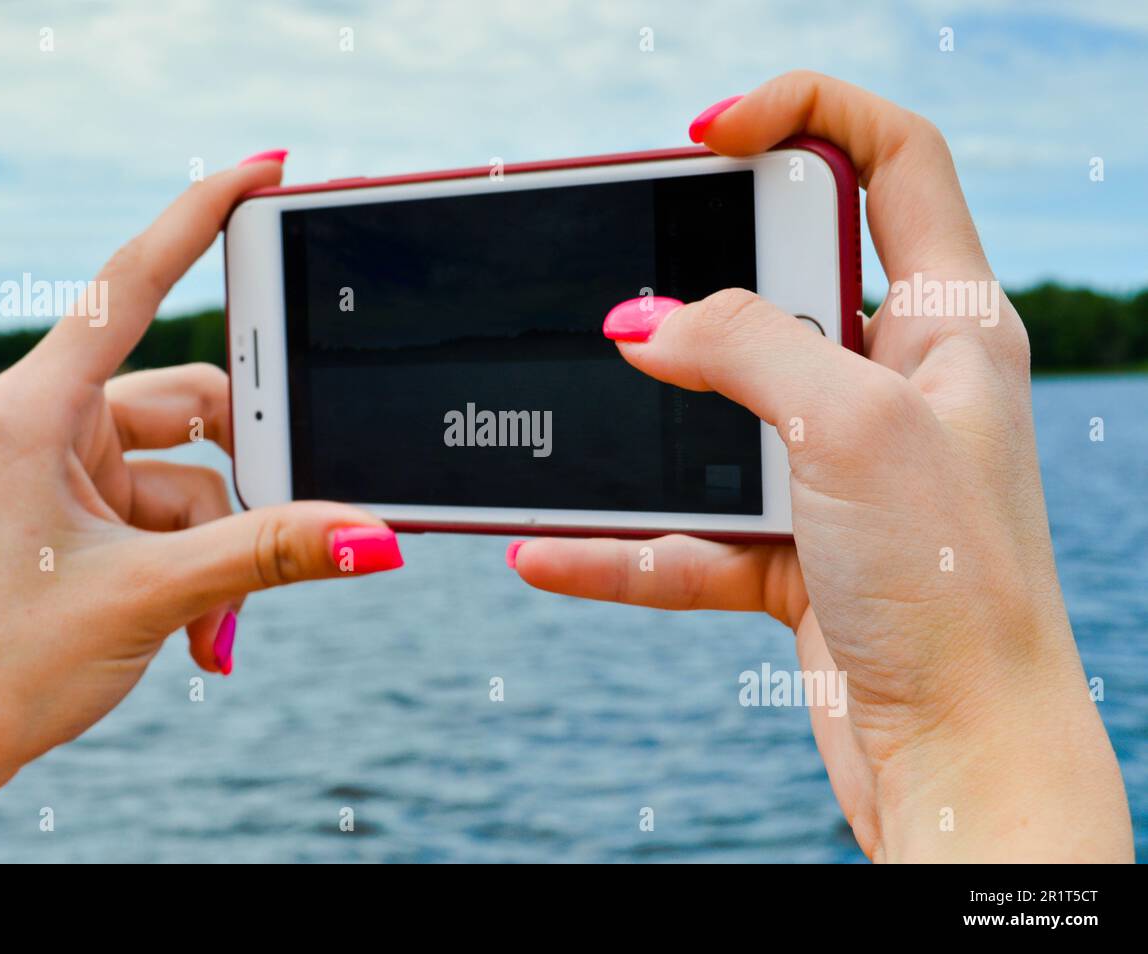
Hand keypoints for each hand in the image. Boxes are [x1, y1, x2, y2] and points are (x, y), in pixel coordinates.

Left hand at [0, 159, 403, 860]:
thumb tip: (375, 536)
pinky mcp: (94, 515)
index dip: (202, 217)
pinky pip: (186, 518)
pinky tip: (199, 631)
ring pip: (202, 475)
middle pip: (197, 405)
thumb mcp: (150, 594)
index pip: (134, 286)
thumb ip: (271, 553)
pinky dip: (206, 569)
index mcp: (41, 409)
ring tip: (209, 615)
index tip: (266, 171)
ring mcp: (78, 473)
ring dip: (226, 544)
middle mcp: (59, 426)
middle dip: (247, 476)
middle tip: (297, 512)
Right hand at [511, 72, 1132, 861]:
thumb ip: (744, 346)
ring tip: (571, 422)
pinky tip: (549, 553)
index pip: (893, 161)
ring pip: (718, 421)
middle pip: (782, 284)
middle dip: (700, 288)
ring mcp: (840, 473)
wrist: (963, 760)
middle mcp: (896, 388)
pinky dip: (623, 547)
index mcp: (946, 323)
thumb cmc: (956, 590)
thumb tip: (644, 323)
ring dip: (644, 432)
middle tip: (633, 294)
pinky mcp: (796, 552)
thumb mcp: (852, 427)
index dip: (806, 115)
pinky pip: (690, 532)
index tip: (709, 136)